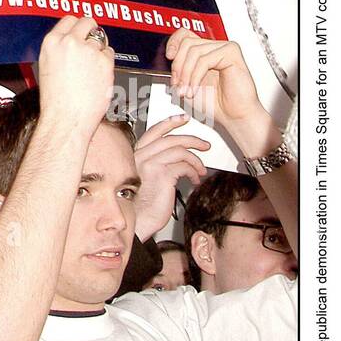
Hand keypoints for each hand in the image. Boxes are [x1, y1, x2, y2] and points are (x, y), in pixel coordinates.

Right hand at [36, 16, 114, 137]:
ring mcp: (89, 50)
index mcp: (52, 42)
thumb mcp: (47, 66)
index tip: (80, 32)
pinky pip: (110, 53)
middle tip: (90, 45)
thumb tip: (73, 43)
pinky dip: (107, 62)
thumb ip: (60, 50)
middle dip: (91, 31)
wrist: (66, 119)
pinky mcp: (105, 61)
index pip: (69, 20)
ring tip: (92, 68)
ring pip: (101, 38)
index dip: (77, 26)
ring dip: (99, 49)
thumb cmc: (56, 101)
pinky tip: (98, 75)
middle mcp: (70, 42)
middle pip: (87, 21)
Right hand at [133, 114, 209, 240]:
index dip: (170, 123)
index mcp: (136, 155)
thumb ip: (156, 164)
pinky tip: (195, 180)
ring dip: (196, 159)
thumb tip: (178, 158)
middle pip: (171, 138)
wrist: (138, 220)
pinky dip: (194, 172)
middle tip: (204, 144)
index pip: (154, 131)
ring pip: (180, 150)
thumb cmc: (142, 203)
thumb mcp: (147, 178)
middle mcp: (141, 156)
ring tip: (202, 169)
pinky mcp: (162, 174)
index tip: (182, 119)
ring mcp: (150, 164)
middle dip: (192, 139)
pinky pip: (184, 165)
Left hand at [165, 31, 269, 147]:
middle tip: (177, 84)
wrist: (232, 117)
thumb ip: (177, 69)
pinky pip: (205, 60)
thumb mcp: (186, 83)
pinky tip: (194, 89)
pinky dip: (195, 77)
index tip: (168, 57)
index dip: (173, 43)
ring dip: (185, 75)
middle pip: (187, 43)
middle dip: (178, 66)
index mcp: (205, 51)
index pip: (185, 34)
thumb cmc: (214, 103)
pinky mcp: (231, 54)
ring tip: (185, 91)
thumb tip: (168, 57)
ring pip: (194, 52)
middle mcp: (215, 47)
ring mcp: (224, 48)